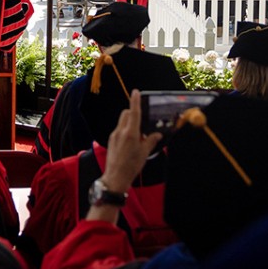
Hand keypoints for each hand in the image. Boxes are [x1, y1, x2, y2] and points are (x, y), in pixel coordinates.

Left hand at [88, 91, 161, 223]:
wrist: (115, 177)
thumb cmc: (131, 166)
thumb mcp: (144, 154)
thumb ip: (151, 141)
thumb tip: (156, 134)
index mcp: (131, 134)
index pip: (134, 113)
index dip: (135, 101)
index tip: (136, 91)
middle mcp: (121, 132)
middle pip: (126, 114)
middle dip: (133, 113)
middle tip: (142, 120)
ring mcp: (114, 135)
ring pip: (122, 121)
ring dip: (129, 122)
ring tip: (138, 134)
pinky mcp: (111, 140)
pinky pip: (119, 130)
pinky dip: (125, 130)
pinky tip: (131, 142)